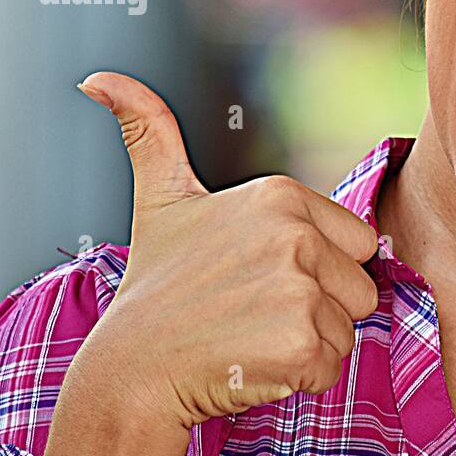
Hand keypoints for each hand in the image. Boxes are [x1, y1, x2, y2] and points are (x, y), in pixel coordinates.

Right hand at [71, 71, 379, 430]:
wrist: (130, 370)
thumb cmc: (156, 288)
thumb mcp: (160, 200)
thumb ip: (149, 131)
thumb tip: (96, 78)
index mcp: (279, 196)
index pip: (356, 242)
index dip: (316, 269)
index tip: (257, 277)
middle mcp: (294, 235)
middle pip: (359, 286)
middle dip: (318, 308)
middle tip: (252, 312)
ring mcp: (299, 289)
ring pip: (348, 328)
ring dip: (308, 344)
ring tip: (249, 336)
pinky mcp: (302, 342)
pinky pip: (332, 366)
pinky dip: (299, 377)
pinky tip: (252, 364)